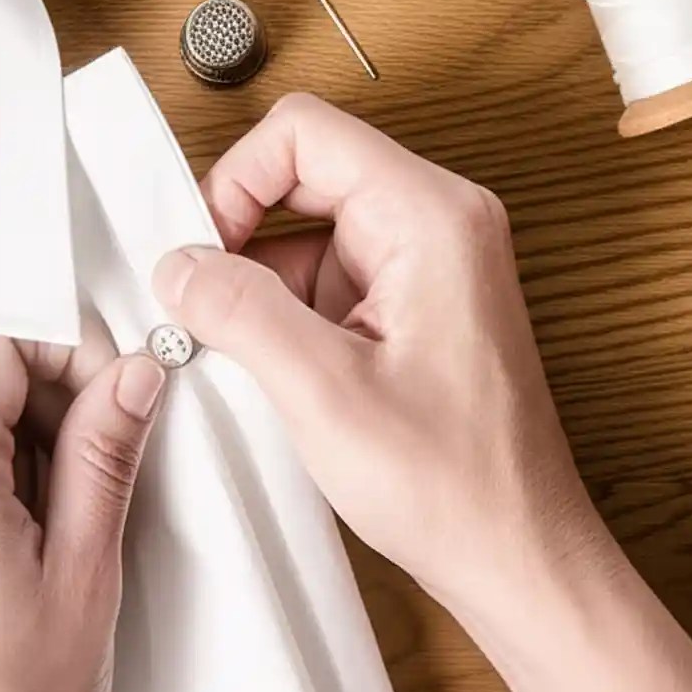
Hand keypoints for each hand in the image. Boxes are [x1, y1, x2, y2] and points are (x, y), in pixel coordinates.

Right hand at [153, 94, 691, 691]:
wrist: (513, 556)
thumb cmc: (455, 485)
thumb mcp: (324, 393)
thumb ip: (242, 312)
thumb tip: (179, 266)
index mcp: (431, 219)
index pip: (305, 135)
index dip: (235, 181)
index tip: (202, 253)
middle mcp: (434, 226)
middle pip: (301, 178)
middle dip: (235, 236)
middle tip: (196, 302)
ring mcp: (421, 269)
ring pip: (303, 235)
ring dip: (255, 286)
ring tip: (231, 353)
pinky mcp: (405, 310)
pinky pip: (322, 282)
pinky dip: (279, 317)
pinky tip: (263, 372)